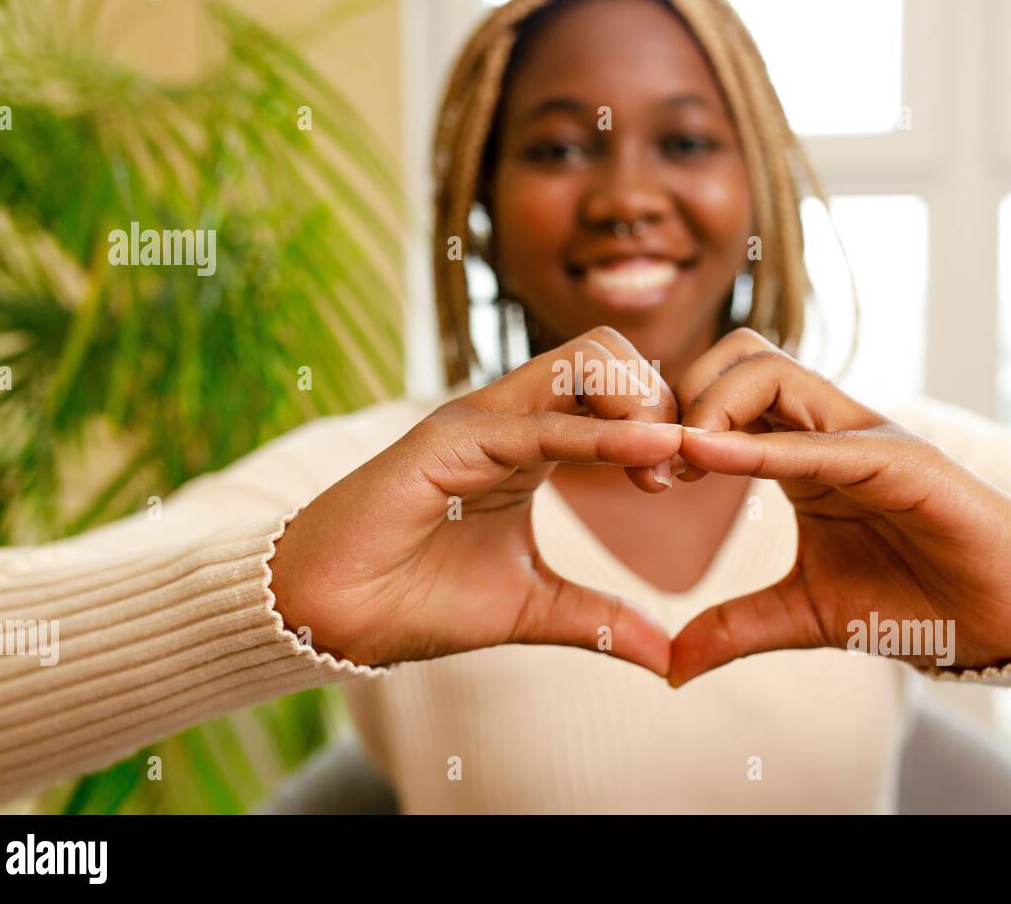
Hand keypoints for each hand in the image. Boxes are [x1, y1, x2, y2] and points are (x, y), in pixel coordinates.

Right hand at [267, 327, 681, 676]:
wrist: (333, 618)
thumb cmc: (418, 600)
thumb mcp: (533, 608)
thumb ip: (599, 621)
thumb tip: (666, 658)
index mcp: (530, 442)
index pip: (614, 388)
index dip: (661, 423)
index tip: (678, 483)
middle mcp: (509, 418)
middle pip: (608, 352)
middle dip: (659, 399)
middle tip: (672, 473)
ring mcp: (479, 422)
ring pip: (583, 361)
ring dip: (639, 403)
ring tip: (660, 464)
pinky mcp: (448, 441)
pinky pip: (541, 424)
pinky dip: (601, 436)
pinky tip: (650, 456)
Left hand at [667, 329, 1010, 687]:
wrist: (1003, 622)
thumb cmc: (913, 602)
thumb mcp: (803, 615)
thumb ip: (735, 628)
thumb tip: (669, 667)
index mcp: (800, 451)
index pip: (725, 391)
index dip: (673, 419)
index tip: (642, 476)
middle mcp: (827, 431)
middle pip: (740, 357)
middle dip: (683, 395)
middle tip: (654, 463)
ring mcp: (864, 437)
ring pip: (772, 373)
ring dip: (710, 407)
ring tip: (679, 462)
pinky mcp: (904, 461)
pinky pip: (823, 442)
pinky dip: (760, 447)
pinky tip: (706, 458)